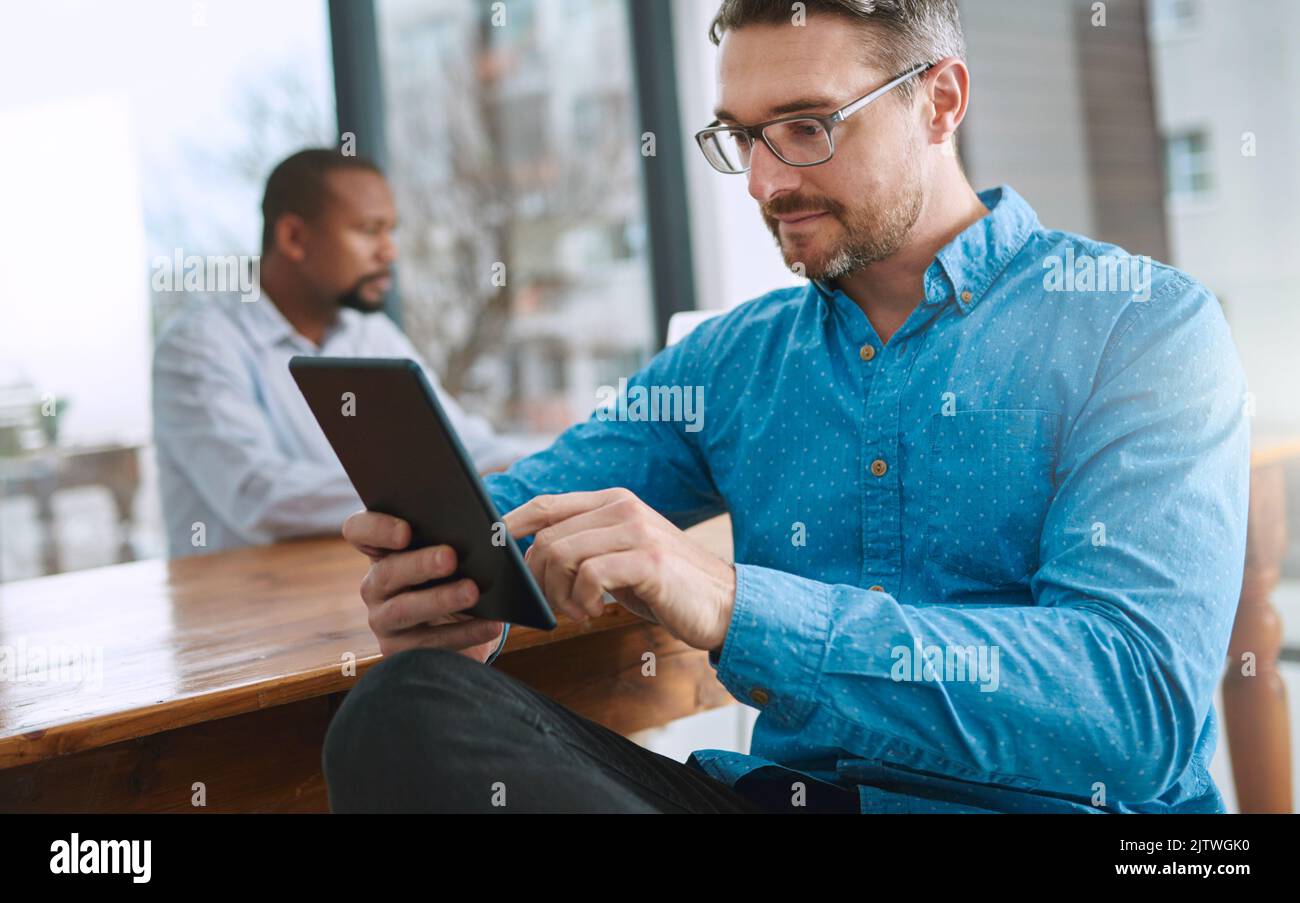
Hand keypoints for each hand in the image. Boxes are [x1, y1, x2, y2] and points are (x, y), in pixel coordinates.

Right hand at [341, 511, 505, 662]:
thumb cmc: (463, 574)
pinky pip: (429, 644)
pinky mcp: (399, 651)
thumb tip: (495, 527)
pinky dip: (463, 633)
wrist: (470, 625)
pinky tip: (490, 624)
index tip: (405, 531)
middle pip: (386, 572)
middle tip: (450, 557)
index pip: (359, 531)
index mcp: (385, 548)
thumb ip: (466, 532)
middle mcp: (376, 584)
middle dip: (419, 564)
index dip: (376, 528)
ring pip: (403, 610)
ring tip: (472, 592)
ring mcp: (383, 620)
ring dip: (440, 599)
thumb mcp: (461, 550)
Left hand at [504, 488, 735, 651]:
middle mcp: (623, 507)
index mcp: (614, 501)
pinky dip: (581, 600)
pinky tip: (597, 612)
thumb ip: (585, 548)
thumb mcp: (621, 558)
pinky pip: (589, 575)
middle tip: (554, 606)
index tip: (493, 549)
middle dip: (538, 579)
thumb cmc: (667, 587)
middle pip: (547, 537)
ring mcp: (637, 531)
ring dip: (558, 594)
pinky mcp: (648, 560)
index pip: (546, 504)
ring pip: (561, 554)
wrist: (725, 603)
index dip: (511, 525)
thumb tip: (533, 558)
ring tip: (578, 612)